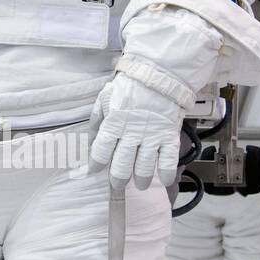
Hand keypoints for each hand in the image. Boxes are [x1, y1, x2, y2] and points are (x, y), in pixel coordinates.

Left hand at [88, 75, 182, 189]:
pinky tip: (164, 180)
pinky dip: (166, 173)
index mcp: (113, 124)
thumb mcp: (105, 98)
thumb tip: (90, 141)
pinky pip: (168, 161)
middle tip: (117, 184)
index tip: (94, 170)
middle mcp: (131, 134)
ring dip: (141, 179)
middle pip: (121, 165)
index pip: (100, 152)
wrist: (159, 74)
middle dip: (118, 179)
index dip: (96, 165)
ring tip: (140, 184)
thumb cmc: (130, 86)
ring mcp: (151, 136)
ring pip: (144, 167)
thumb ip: (96, 121)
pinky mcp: (169, 136)